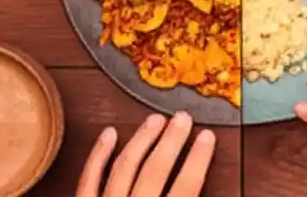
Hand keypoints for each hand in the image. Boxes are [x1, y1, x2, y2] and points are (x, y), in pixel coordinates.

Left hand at [76, 112, 215, 196]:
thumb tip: (219, 193)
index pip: (187, 187)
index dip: (199, 160)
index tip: (208, 137)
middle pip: (156, 171)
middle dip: (171, 141)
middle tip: (182, 118)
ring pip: (125, 168)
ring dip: (141, 141)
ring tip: (155, 119)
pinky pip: (88, 180)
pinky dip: (98, 156)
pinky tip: (108, 134)